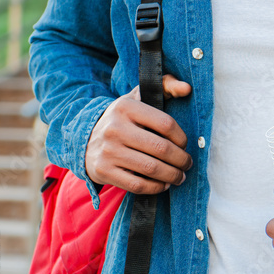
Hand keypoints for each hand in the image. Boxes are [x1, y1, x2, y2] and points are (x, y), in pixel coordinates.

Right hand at [85, 75, 192, 193]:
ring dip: (172, 175)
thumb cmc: (122, 118)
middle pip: (161, 148)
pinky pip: (137, 185)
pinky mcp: (104, 171)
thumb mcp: (139, 97)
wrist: (85, 139)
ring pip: (151, 168)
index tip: (184, 144)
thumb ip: (166, 86)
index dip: (181, 137)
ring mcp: (108, 151)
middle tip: (187, 163)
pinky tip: (163, 184)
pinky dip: (156, 187)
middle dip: (181, 159)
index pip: (165, 123)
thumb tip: (187, 88)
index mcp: (126, 107)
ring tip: (179, 176)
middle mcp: (115, 128)